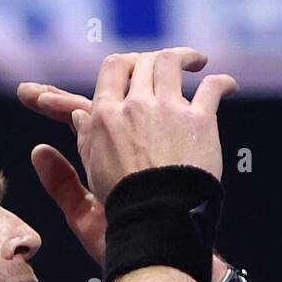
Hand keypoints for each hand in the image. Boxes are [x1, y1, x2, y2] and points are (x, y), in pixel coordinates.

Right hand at [30, 48, 237, 208]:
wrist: (159, 224)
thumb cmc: (122, 216)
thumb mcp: (85, 193)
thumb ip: (69, 166)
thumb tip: (54, 138)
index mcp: (104, 118)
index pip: (109, 72)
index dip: (122, 66)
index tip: (131, 69)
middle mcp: (134, 106)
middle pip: (140, 63)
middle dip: (150, 60)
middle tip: (162, 62)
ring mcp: (168, 110)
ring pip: (171, 63)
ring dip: (183, 57)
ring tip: (196, 61)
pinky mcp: (199, 121)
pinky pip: (212, 88)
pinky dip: (222, 83)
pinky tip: (227, 86)